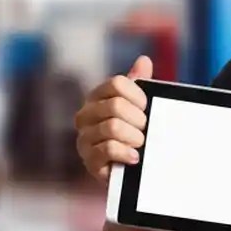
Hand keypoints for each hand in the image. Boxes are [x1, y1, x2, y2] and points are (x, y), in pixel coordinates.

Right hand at [74, 56, 151, 185]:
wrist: (131, 170)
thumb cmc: (133, 133)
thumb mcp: (138, 108)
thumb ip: (140, 84)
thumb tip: (144, 60)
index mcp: (97, 97)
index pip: (117, 84)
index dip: (138, 95)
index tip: (146, 107)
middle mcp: (85, 115)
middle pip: (116, 105)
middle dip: (138, 119)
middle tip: (145, 129)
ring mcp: (84, 138)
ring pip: (113, 127)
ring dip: (134, 137)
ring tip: (140, 144)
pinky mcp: (89, 160)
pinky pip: (109, 149)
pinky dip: (127, 153)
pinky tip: (134, 157)